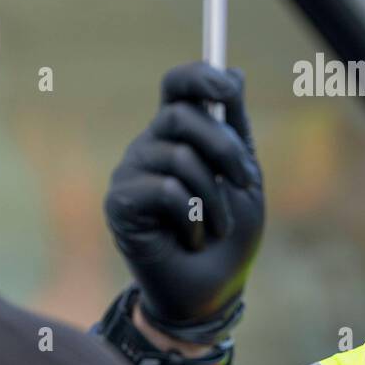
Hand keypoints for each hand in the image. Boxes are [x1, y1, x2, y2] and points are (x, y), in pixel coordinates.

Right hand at [104, 62, 263, 341]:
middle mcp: (151, 146)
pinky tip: (191, 238)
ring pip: (178, 156)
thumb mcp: (242, 178)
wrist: (212, 292)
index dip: (199, 76)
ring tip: (216, 226)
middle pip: (181, 113)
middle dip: (224, 147)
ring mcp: (131, 172)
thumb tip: (233, 72)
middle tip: (245, 180)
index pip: (177, 85)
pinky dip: (193, 217)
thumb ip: (235, 129)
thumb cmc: (228, 236)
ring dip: (214, 196)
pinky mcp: (120, 202)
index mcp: (180, 135)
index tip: (228, 87)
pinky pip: (165, 190)